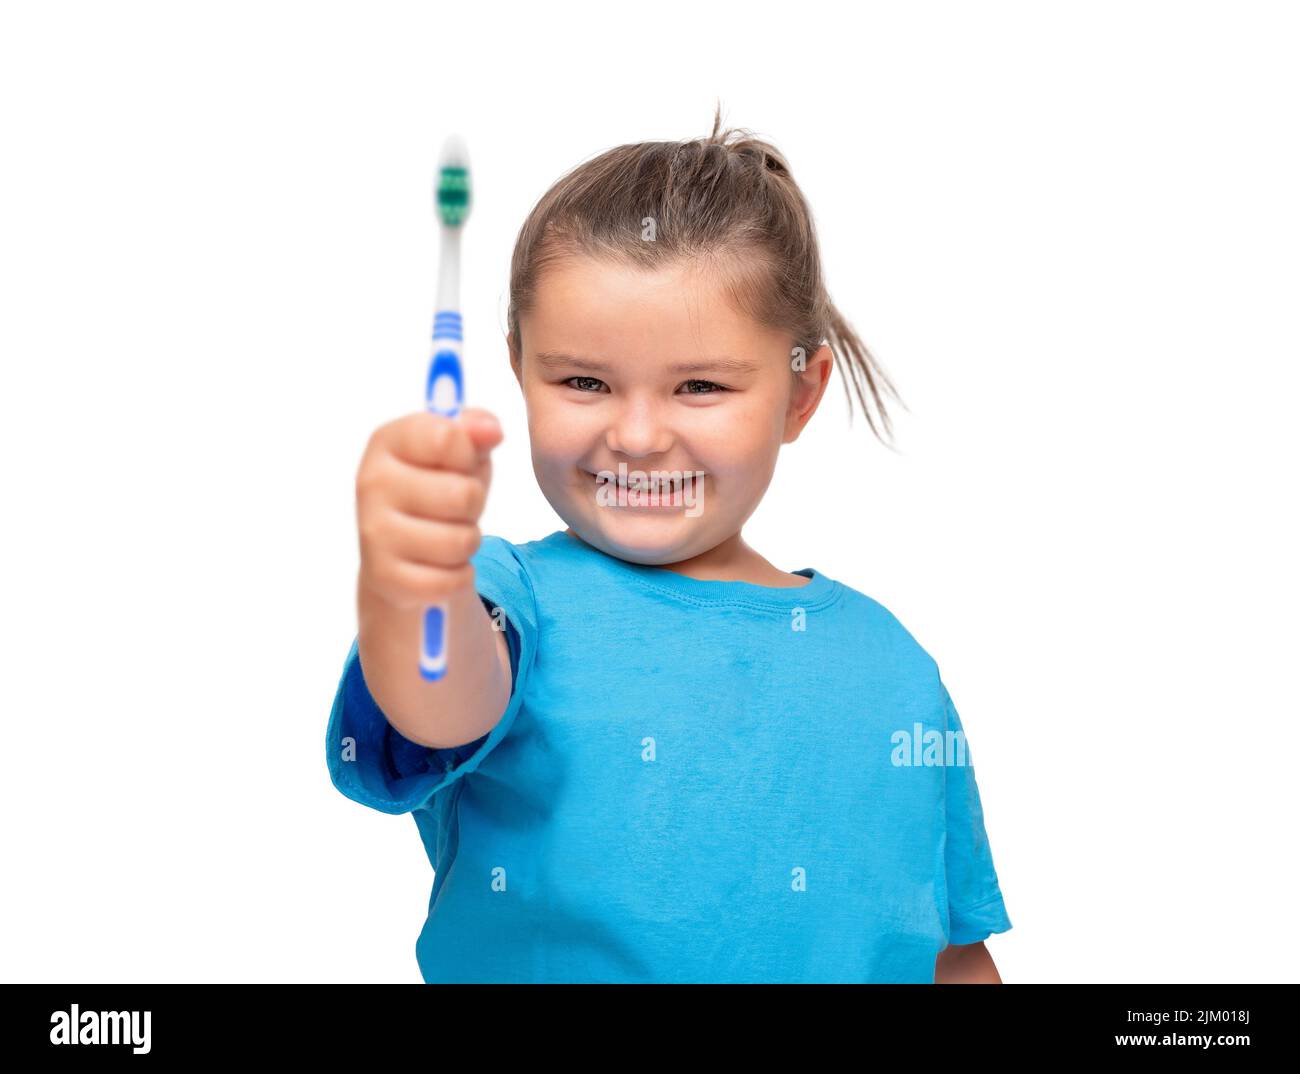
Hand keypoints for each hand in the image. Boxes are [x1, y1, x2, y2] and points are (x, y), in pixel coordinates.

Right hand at [355, 407, 503, 608]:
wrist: (399, 552)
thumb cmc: (437, 489)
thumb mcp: (459, 453)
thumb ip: (476, 430)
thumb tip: (490, 430)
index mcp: (389, 441)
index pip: (448, 438)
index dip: (469, 454)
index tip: (459, 462)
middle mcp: (372, 483)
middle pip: (463, 495)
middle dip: (474, 505)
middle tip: (454, 507)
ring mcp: (374, 533)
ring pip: (462, 541)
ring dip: (468, 542)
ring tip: (447, 535)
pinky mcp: (384, 578)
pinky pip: (452, 580)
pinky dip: (459, 577)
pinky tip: (439, 566)